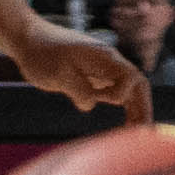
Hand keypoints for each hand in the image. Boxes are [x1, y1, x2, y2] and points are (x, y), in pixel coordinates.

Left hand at [17, 16, 151, 121]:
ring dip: (136, 110)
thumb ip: (78, 89)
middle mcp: (109, 63)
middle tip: (144, 133)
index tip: (102, 100)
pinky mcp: (93, 77)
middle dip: (143, 108)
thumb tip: (91, 104)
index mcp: (104, 58)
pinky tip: (121, 124)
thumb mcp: (58, 73)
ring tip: (136, 134)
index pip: (131, 77)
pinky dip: (122, 108)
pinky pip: (115, 92)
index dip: (122, 93)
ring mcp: (103, 70)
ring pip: (129, 90)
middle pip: (137, 85)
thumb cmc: (42, 54)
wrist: (29, 40)